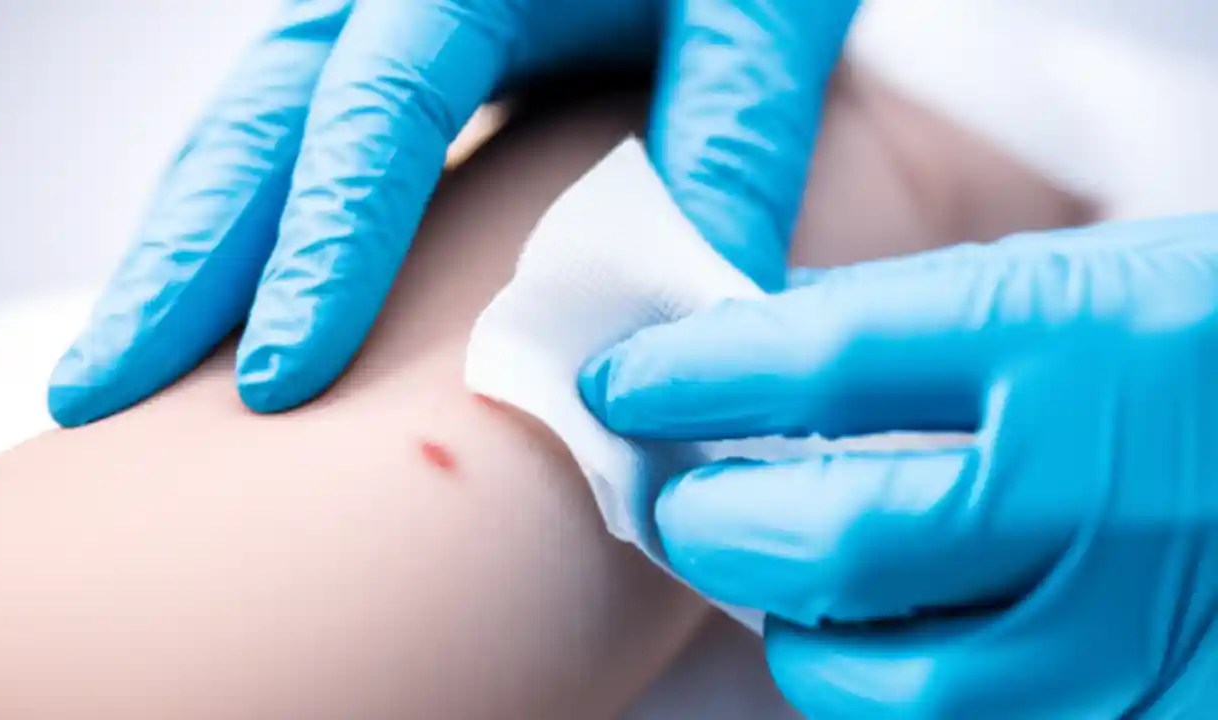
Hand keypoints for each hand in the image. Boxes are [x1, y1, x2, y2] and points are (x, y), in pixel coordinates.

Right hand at [48, 0, 858, 424]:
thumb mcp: (755, 17)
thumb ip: (733, 137)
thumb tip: (712, 305)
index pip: (379, 109)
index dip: (326, 244)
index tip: (280, 378)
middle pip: (258, 124)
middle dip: (179, 263)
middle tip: (98, 397)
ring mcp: (367, 29)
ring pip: (237, 135)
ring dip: (171, 255)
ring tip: (111, 377)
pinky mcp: (371, 67)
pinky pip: (272, 146)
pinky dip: (224, 233)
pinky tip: (193, 310)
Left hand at [579, 214, 1217, 717]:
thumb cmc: (1188, 338)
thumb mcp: (1068, 283)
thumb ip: (904, 323)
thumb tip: (735, 361)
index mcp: (1073, 337)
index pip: (820, 362)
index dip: (689, 378)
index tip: (618, 387)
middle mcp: (1100, 492)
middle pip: (833, 540)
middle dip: (713, 525)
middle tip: (678, 503)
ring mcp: (1132, 628)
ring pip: (886, 682)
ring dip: (796, 631)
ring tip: (783, 584)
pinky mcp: (1154, 712)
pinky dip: (892, 690)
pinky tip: (882, 641)